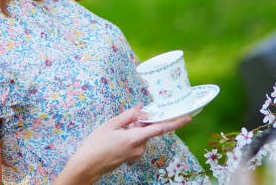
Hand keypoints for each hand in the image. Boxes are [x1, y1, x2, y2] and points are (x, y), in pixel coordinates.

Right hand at [64, 104, 191, 182]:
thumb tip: (142, 108)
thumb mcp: (110, 125)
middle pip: (148, 130)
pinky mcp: (132, 157)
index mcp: (135, 138)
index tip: (187, 117)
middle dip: (142, 121)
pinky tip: (118, 135)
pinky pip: (137, 141)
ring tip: (117, 128)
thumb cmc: (96, 144)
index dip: (175, 123)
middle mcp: (139, 148)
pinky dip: (132, 134)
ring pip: (142, 135)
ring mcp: (136, 154)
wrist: (87, 165)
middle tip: (129, 117)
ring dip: (135, 128)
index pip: (160, 128)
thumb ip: (128, 116)